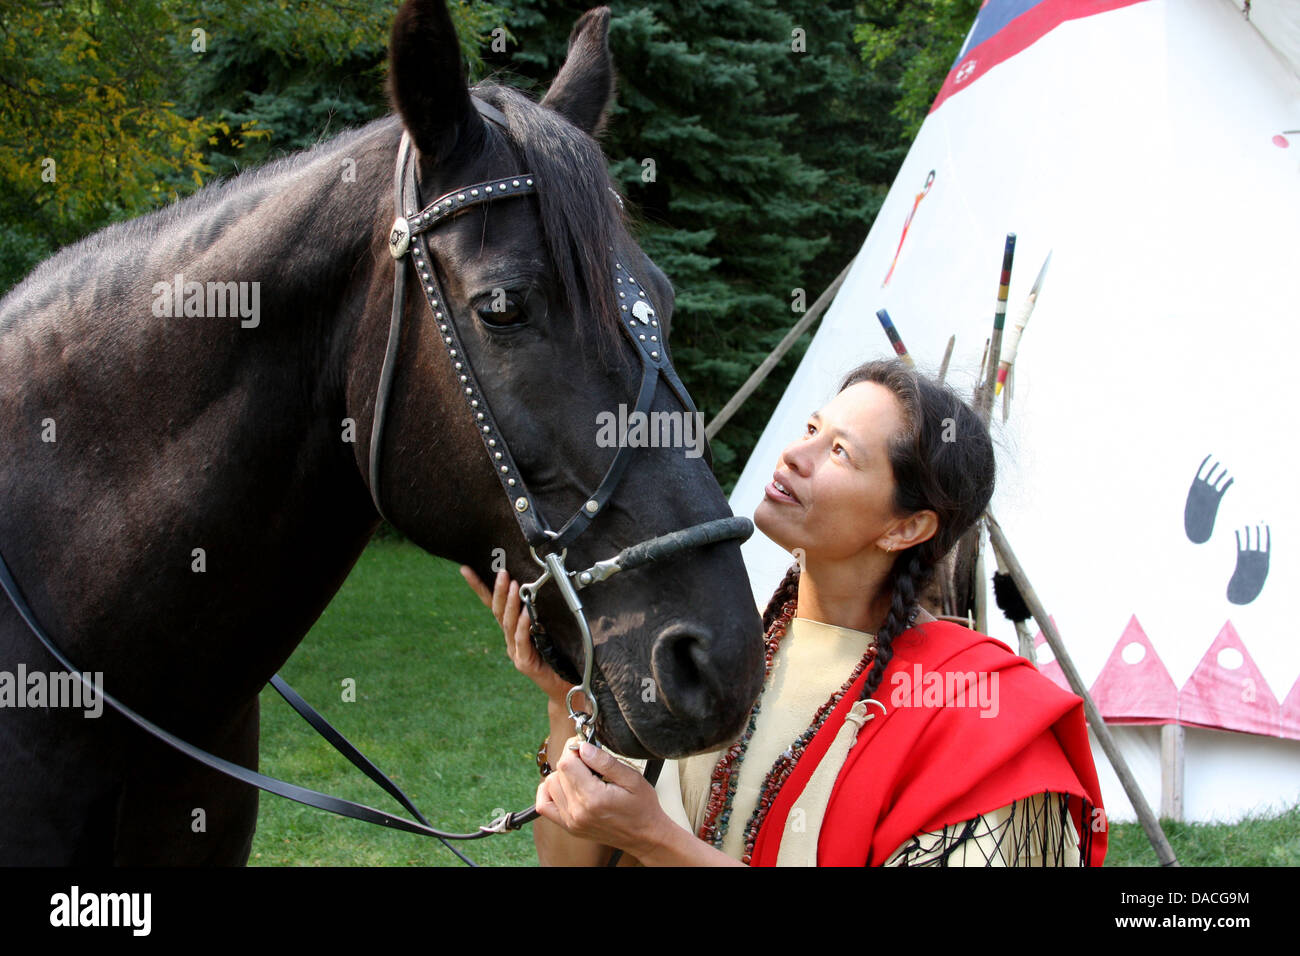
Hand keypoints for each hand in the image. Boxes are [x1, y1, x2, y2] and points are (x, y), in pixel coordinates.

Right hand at [460, 566, 573, 704]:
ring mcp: (515, 652)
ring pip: (508, 624)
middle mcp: (509, 640)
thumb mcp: (544, 630)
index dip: (479, 587)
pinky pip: (522, 640)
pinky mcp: (524, 663)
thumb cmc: (556, 657)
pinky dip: (523, 625)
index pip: (492, 605)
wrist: (563, 686)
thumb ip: (536, 613)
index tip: (466, 570)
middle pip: (498, 612)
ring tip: (513, 586)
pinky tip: (525, 613)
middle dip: (498, 590)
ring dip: (510, 603)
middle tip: (502, 573)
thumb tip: (534, 587)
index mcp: (511, 631)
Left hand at [535, 740, 670, 855]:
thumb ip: (606, 762)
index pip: (567, 763)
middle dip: (571, 759)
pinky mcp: (568, 826)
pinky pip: (544, 805)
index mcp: (593, 798)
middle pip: (558, 772)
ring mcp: (571, 821)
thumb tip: (583, 747)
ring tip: (582, 775)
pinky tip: (565, 786)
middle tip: (589, 760)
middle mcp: (578, 811)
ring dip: (563, 774)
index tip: (586, 746)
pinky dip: (550, 791)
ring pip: (550, 784)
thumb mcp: (632, 779)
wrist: (644, 836)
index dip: (574, 749)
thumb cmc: (642, 808)